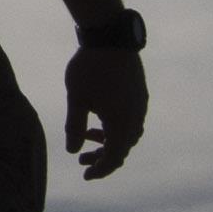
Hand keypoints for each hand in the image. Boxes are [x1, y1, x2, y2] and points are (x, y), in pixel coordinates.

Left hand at [60, 29, 150, 179]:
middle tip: (81, 160)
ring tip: (87, 136)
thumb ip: (74, 128)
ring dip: (108, 140)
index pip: (114, 157)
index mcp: (122, 123)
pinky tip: (98, 118)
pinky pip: (131, 119)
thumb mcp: (77, 100)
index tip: (85, 175)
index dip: (100, 169)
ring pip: (128, 133)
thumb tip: (72, 152)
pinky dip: (115, 126)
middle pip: (123, 148)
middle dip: (102, 157)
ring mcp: (140, 104)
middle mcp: (136, 117)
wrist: (110, 36)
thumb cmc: (90, 68)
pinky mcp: (139, 92)